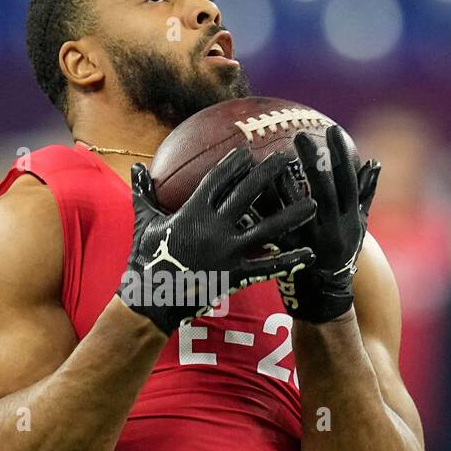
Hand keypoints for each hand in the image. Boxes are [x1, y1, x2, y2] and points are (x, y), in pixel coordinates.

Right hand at [119, 147, 317, 334]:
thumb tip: (136, 167)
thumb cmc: (146, 258)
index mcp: (192, 212)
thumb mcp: (144, 222)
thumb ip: (144, 193)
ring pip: (266, 229)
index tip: (249, 151)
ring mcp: (227, 252)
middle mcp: (214, 228)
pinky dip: (289, 260)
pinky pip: (267, 267)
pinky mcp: (235, 275)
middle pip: (247, 194)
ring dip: (291, 215)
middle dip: (268, 174)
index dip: (234, 164)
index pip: (218, 180)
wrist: (151, 299)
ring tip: (313, 204)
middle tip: (286, 159)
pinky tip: (308, 253)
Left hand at [276, 125, 379, 322]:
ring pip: (297, 210)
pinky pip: (274, 230)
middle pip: (323, 190)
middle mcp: (333, 229)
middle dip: (312, 162)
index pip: (347, 180)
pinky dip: (262, 214)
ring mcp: (311, 242)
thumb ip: (365, 193)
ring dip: (284, 184)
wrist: (327, 294)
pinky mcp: (289, 254)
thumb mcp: (359, 224)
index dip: (340, 154)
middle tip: (298, 135)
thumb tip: (375, 162)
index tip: (332, 128)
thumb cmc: (342, 251)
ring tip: (270, 159)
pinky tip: (249, 195)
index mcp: (349, 218)